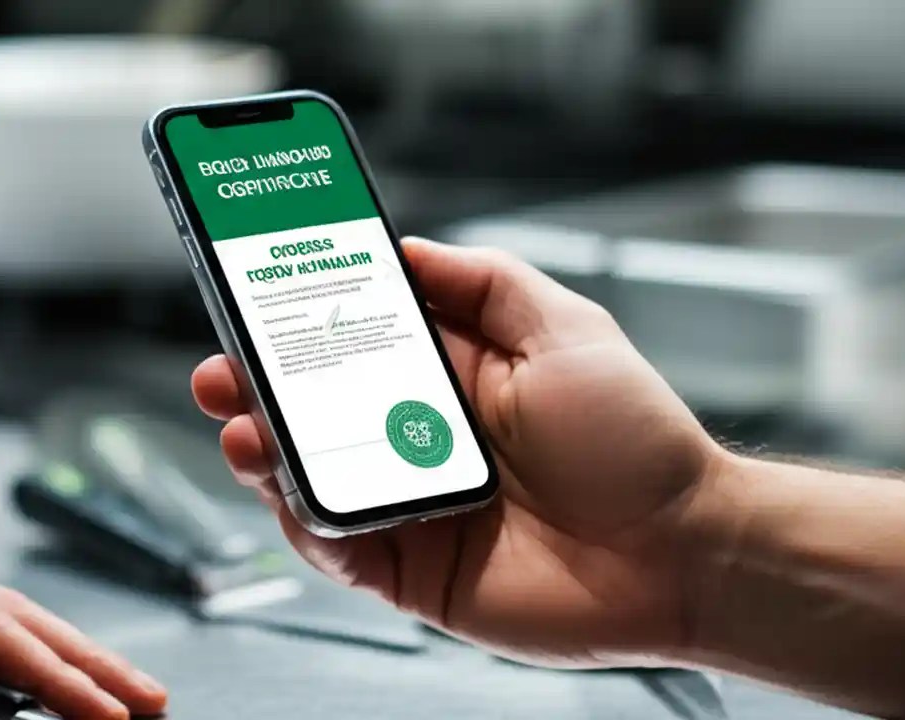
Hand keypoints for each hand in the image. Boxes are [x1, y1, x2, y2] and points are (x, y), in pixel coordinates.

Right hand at [192, 237, 723, 666]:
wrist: (681, 554)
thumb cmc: (636, 443)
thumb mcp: (564, 327)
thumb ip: (483, 281)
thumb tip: (406, 249)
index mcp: (454, 376)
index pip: (358, 341)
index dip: (303, 321)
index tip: (255, 295)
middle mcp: (421, 439)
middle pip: (317, 410)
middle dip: (259, 388)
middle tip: (223, 369)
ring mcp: (411, 504)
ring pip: (311, 476)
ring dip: (265, 451)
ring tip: (243, 428)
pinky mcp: (410, 569)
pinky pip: (336, 547)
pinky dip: (303, 521)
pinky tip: (290, 492)